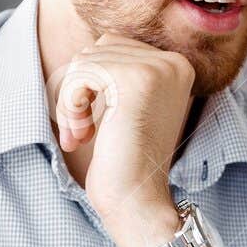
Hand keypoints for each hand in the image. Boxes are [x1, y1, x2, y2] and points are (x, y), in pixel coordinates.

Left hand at [46, 33, 195, 246]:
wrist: (137, 200)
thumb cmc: (124, 162)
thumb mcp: (124, 108)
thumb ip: (115, 75)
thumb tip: (84, 52)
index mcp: (175, 66)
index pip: (112, 46)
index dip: (89, 83)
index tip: (90, 122)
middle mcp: (173, 62)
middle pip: (97, 48)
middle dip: (78, 90)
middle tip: (80, 131)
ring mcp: (158, 69)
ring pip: (86, 60)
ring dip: (71, 100)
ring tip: (80, 134)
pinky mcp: (137, 79)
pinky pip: (82, 72)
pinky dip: (71, 103)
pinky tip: (81, 134)